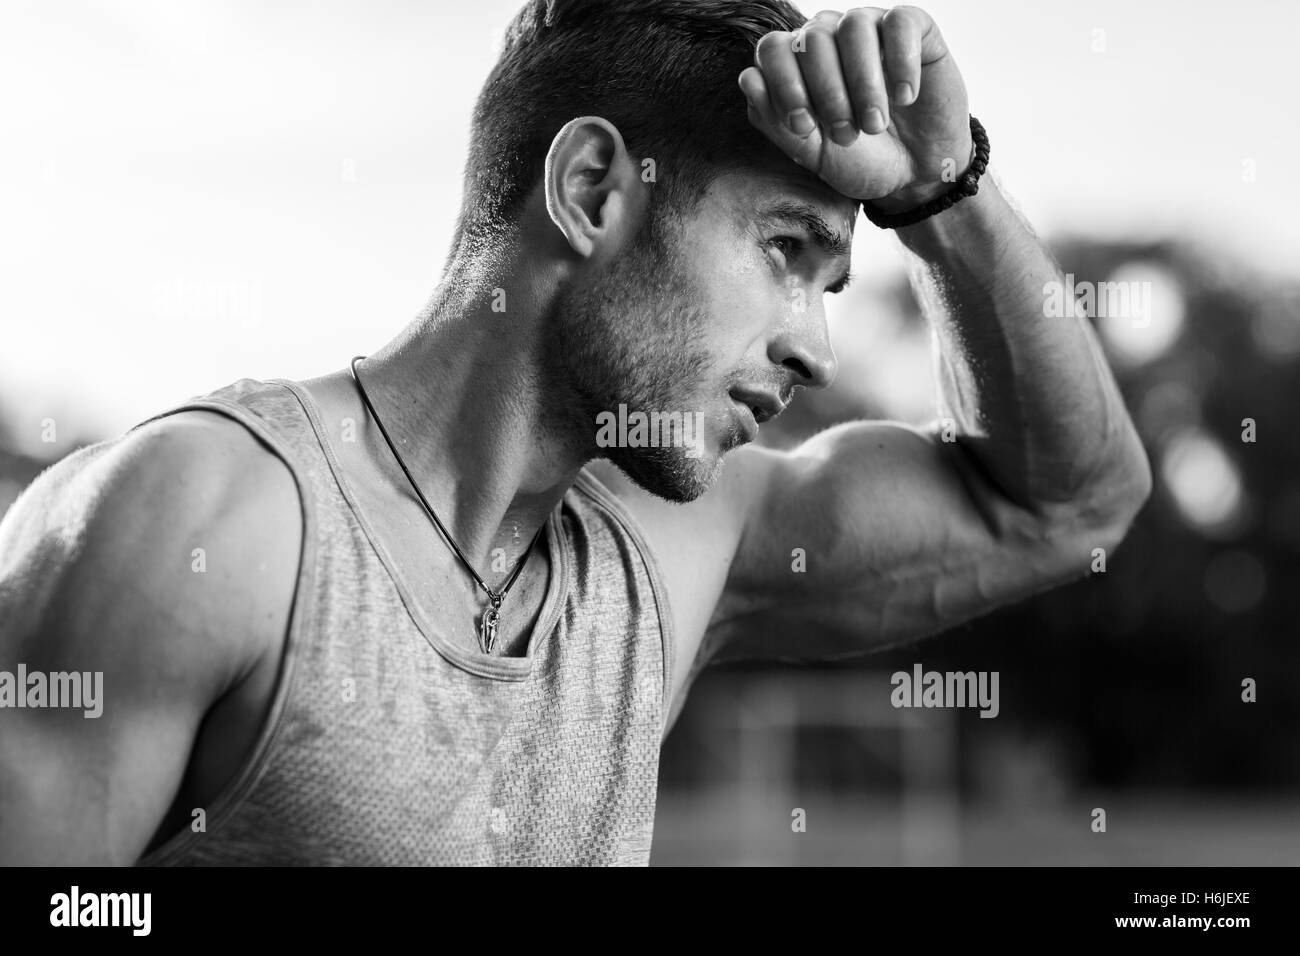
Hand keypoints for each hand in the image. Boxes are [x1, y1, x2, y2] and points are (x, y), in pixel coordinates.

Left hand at [739, 6, 971, 211]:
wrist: (916, 174)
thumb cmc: (860, 161)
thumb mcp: (812, 154)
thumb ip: (776, 121)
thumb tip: (749, 78)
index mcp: (798, 64)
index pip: (773, 49)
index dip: (783, 85)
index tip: (804, 127)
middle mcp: (831, 38)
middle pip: (812, 37)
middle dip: (827, 92)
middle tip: (846, 135)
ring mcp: (871, 29)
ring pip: (854, 25)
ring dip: (863, 81)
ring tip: (875, 124)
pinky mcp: (914, 28)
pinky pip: (900, 22)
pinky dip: (901, 61)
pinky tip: (905, 97)